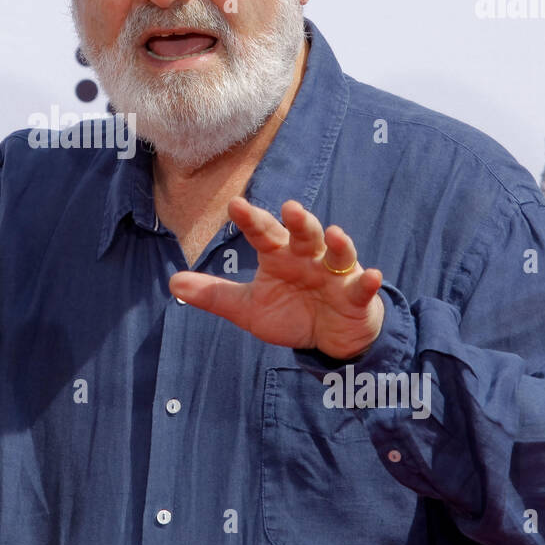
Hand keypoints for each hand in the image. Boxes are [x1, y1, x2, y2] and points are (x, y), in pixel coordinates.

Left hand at [169, 197, 384, 359]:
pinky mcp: (357, 294)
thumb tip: (172, 283)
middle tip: (289, 208)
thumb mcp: (248, 308)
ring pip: (337, 253)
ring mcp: (335, 274)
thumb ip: (214, 295)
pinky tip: (372, 275)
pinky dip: (368, 281)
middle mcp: (308, 257)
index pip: (263, 233)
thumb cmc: (290, 313)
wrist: (328, 339)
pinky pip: (363, 286)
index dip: (251, 220)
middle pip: (304, 234)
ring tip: (334, 233)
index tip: (235, 205)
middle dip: (299, 222)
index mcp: (279, 256)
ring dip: (337, 243)